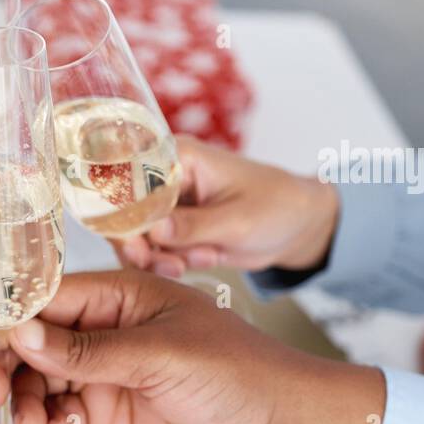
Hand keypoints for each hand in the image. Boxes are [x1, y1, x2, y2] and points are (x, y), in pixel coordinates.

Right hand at [0, 270, 383, 423]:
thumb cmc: (236, 370)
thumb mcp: (160, 354)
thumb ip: (88, 351)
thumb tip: (20, 334)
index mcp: (116, 297)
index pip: (42, 299)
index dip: (1, 321)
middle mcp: (101, 332)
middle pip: (28, 342)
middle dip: (0, 366)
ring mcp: (102, 373)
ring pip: (36, 381)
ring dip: (21, 403)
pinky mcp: (107, 414)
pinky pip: (58, 415)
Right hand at [117, 135, 338, 277]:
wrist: (299, 225)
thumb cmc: (278, 206)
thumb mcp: (237, 220)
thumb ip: (193, 225)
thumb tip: (154, 230)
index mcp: (178, 157)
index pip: (129, 179)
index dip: (123, 212)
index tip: (136, 243)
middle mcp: (165, 178)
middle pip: (124, 212)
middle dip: (138, 244)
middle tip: (158, 264)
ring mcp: (168, 205)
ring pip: (136, 237)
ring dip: (156, 258)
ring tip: (185, 266)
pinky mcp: (173, 229)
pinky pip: (153, 251)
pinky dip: (168, 263)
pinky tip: (200, 261)